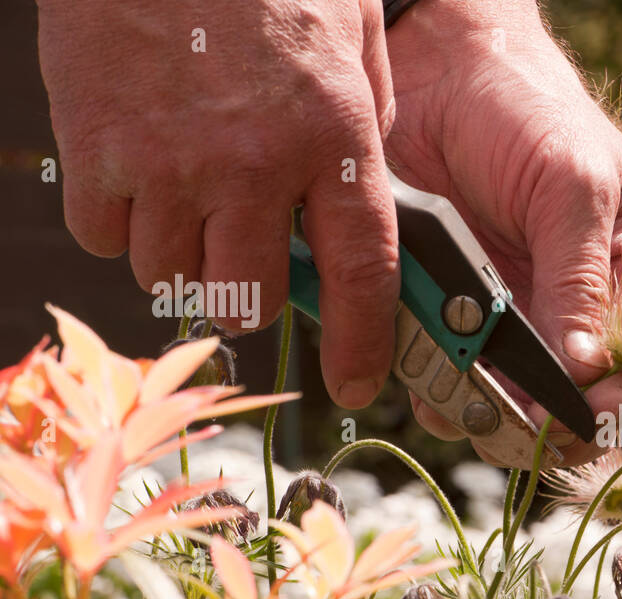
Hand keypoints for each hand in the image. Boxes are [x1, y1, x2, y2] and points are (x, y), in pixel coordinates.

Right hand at [36, 0, 400, 408]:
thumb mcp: (352, 32)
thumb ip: (367, 118)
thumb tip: (360, 188)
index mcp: (334, 135)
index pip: (359, 274)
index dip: (361, 344)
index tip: (355, 381)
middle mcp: (254, 164)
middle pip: (251, 300)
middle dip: (251, 293)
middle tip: (246, 254)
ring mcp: (169, 162)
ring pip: (172, 278)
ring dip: (181, 255)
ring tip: (186, 191)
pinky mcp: (95, 147)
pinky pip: (102, 238)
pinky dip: (117, 221)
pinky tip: (134, 170)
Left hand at [384, 1, 621, 465]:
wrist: (430, 68)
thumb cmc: (526, 111)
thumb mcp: (571, 186)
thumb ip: (579, 279)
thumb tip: (587, 371)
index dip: (620, 407)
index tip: (580, 418)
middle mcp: (575, 312)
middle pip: (575, 406)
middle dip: (543, 425)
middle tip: (512, 425)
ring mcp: (510, 321)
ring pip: (506, 406)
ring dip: (481, 410)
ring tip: (459, 388)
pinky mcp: (448, 318)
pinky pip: (444, 378)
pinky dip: (432, 383)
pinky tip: (423, 362)